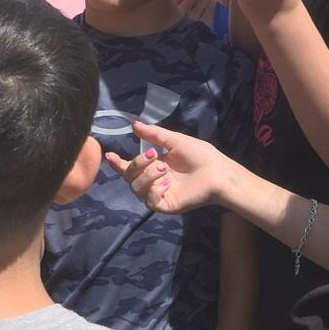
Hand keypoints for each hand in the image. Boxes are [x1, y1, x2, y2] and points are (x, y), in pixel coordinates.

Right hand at [103, 122, 243, 213]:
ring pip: (137, 188)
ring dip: (147, 175)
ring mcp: (159, 194)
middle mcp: (154, 181)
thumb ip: (153, 134)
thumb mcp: (174, 140)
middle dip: (137, 163)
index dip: (118, 163)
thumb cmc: (201, 155)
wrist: (218, 172)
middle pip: (130, 176)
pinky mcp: (166, 205)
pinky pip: (149, 201)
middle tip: (153, 154)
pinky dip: (154, 190)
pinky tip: (166, 182)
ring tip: (164, 168)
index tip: (110, 154)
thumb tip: (133, 124)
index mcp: (154, 166)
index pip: (131, 167)